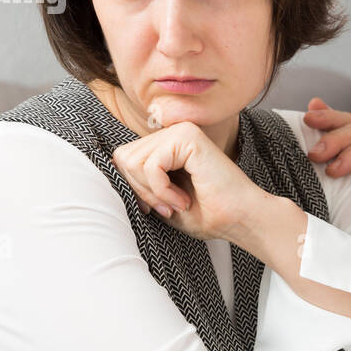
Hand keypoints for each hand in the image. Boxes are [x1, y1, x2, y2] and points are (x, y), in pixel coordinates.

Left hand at [111, 120, 268, 242]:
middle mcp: (173, 132)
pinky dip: (161, 190)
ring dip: (151, 192)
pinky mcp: (188, 137)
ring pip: (132, 161)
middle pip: (123, 157)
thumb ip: (138, 182)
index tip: (158, 207)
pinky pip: (151, 165)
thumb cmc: (208, 214)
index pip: (124, 158)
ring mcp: (181, 131)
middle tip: (168, 207)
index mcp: (167, 144)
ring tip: (177, 203)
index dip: (134, 188)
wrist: (241, 220)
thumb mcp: (160, 199)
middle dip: (140, 190)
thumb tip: (109, 167)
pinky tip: (184, 199)